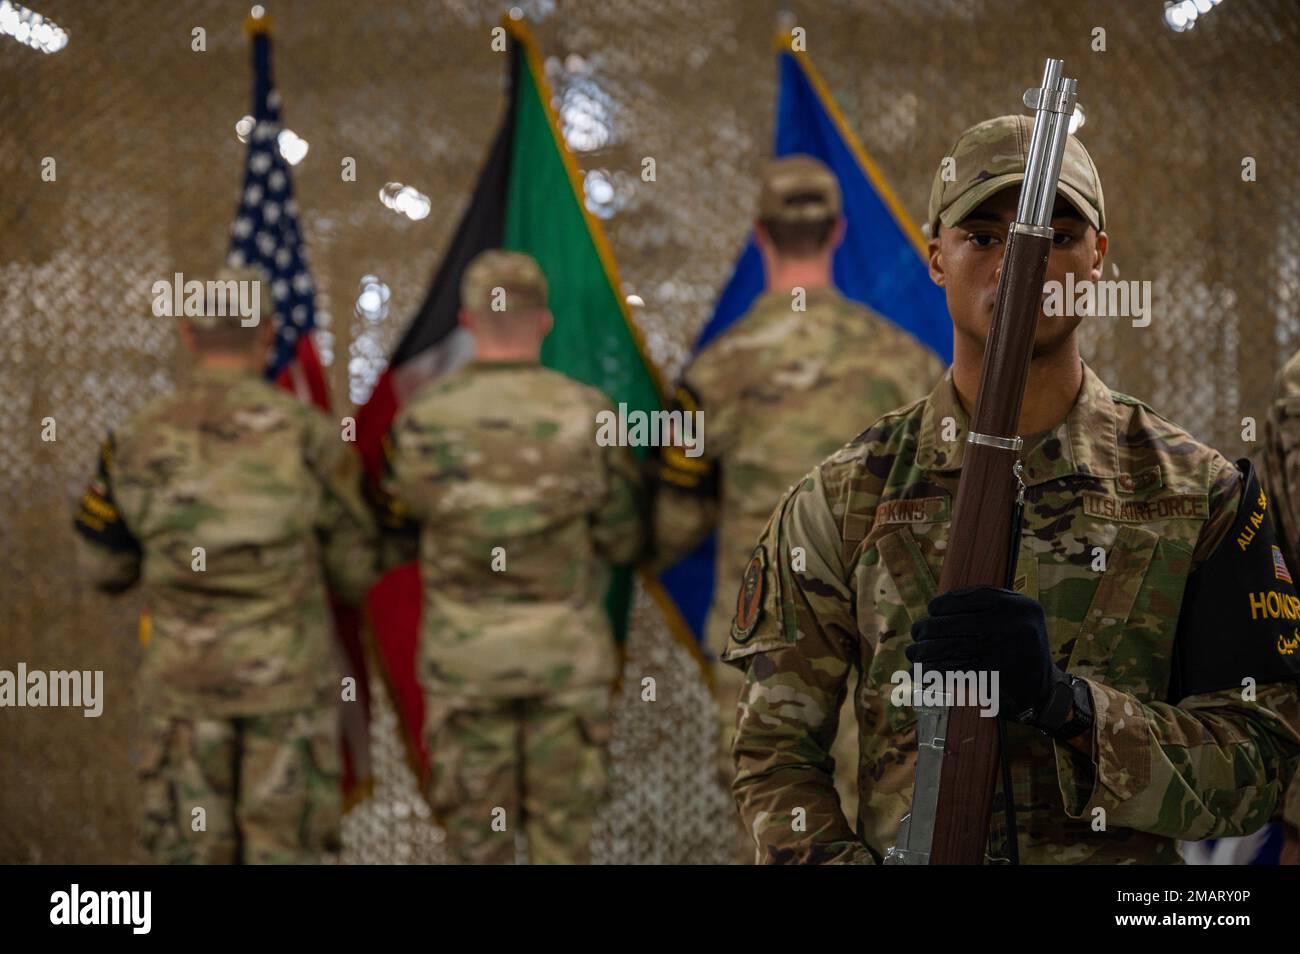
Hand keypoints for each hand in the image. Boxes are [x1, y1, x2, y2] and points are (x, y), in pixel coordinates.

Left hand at [905, 585, 1057, 719]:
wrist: (1045, 693)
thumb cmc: (1020, 652)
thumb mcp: (1016, 620)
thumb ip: (987, 607)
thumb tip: (937, 607)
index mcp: (1021, 605)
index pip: (973, 597)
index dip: (946, 603)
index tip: (931, 610)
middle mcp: (1016, 623)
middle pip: (958, 623)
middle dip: (930, 629)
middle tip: (915, 634)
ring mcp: (1007, 647)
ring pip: (953, 646)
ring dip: (926, 652)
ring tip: (913, 654)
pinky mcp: (997, 673)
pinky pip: (957, 668)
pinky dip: (936, 669)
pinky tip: (923, 671)